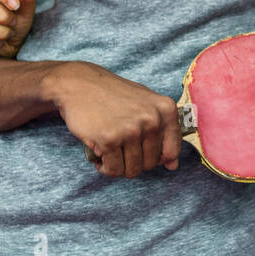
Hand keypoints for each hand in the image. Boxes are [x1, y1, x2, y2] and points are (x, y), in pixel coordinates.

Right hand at [42, 60, 182, 178]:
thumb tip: (173, 166)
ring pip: (132, 170)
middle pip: (151, 164)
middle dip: (135, 161)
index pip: (172, 151)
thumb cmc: (115, 96)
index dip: (157, 157)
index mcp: (166, 109)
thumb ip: (164, 132)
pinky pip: (114, 170)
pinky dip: (105, 168)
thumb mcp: (146, 104)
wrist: (81, 85)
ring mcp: (131, 130)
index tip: (143, 149)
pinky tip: (100, 153)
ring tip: (110, 150)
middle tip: (121, 147)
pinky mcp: (109, 140)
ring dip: (119, 166)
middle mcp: (152, 119)